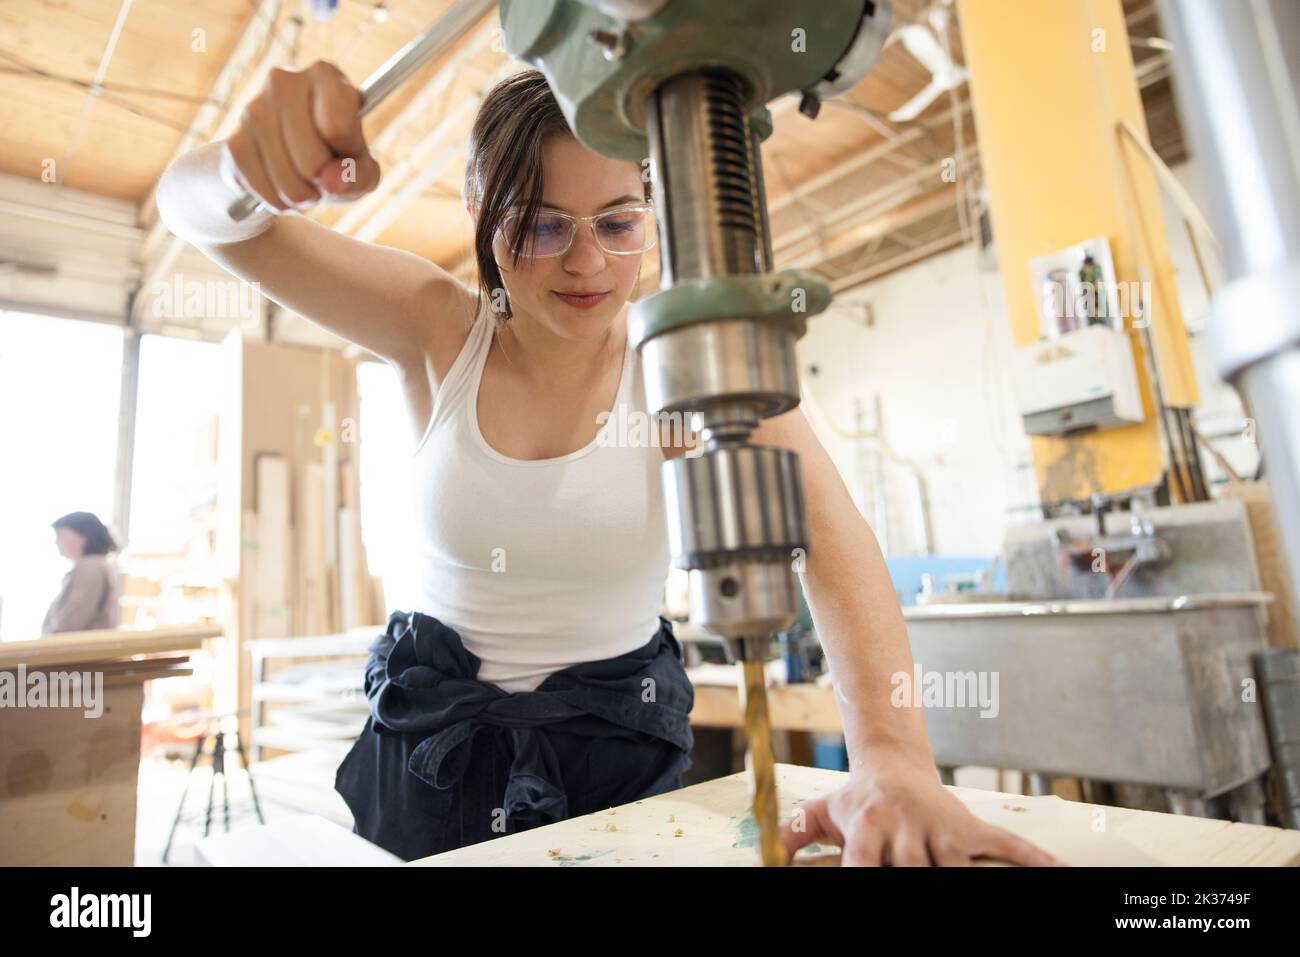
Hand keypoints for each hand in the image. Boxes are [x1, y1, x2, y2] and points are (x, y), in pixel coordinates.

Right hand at [225, 60, 381, 211]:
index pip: (338, 128)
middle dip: (323, 180)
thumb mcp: (362, 165)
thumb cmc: (336, 154)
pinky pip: (265, 191)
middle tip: (324, 169)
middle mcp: (284, 83)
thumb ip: (359, 174)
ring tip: (305, 179)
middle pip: (313, 162)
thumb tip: (329, 183)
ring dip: (303, 196)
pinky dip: (280, 201)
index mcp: (324, 76)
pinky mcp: (234, 142)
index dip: (349, 153)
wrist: (288, 156)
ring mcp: (253, 110)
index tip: (348, 149)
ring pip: (289, 183)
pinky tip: (283, 185)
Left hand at [780, 758, 1067, 866]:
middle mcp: (907, 830)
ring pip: (957, 866)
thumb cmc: (855, 799)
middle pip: (914, 870)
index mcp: (869, 830)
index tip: (869, 888)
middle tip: (918, 883)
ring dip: (962, 874)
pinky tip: (1059, 871)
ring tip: (963, 879)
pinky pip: (1006, 844)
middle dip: (917, 879)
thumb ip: (792, 836)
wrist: (892, 762)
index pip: (865, 864)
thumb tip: (764, 853)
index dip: (867, 878)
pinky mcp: (970, 828)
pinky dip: (1033, 858)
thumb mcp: (819, 813)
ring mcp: (942, 830)